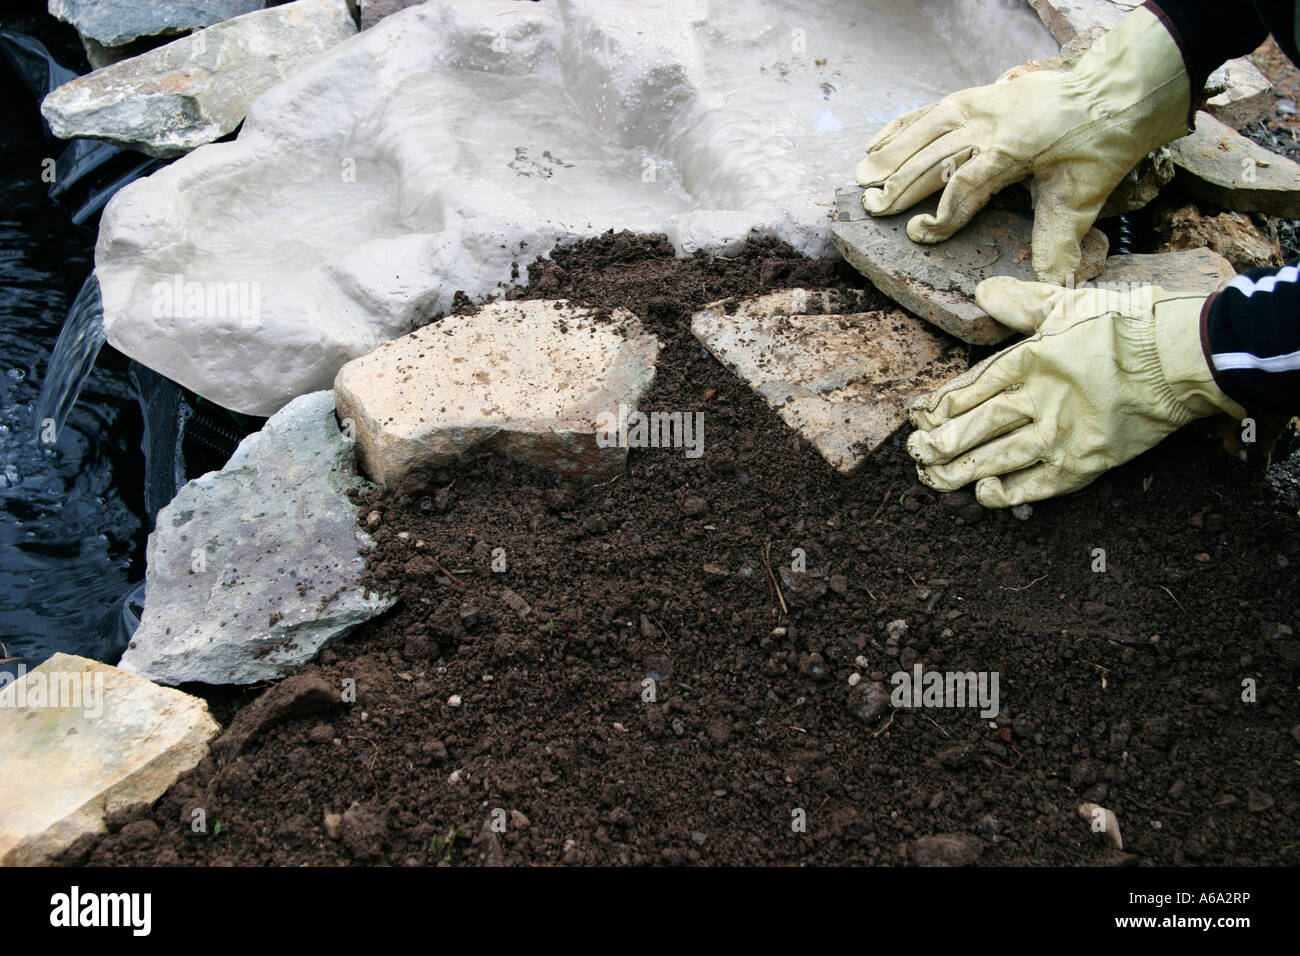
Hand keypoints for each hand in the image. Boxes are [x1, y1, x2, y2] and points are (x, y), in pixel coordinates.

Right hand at [856, 7, 1189, 284]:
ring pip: (924, 131)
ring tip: (863, 178)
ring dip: (891, 155)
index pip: (962, 185)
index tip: (918, 236)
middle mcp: (989, 123)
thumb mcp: (1081, 198)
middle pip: (932, 156)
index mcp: (1012, 149)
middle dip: (900, 185)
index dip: (938, 215)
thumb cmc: (1097, 149)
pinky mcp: (976, 95)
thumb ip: (1059, 242)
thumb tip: (1058, 289)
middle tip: (873, 210)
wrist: (1114, 93)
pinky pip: (929, 110)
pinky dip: (901, 127)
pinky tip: (876, 142)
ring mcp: (980, 104)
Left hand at [907, 277, 1246, 507]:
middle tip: (915, 454)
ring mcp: (1059, 434)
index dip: (939, 405)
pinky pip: (1034, 485)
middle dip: (939, 443)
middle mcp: (1038, 398)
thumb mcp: (1068, 302)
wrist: (1182, 358)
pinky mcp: (1083, 463)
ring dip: (959, 470)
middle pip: (975, 425)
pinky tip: (984, 493)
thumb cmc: (1127, 325)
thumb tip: (982, 293)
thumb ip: (1021, 301)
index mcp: (1029, 358)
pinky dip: (1006, 492)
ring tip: (932, 478)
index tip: (917, 415)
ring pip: (995, 457)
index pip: (969, 387)